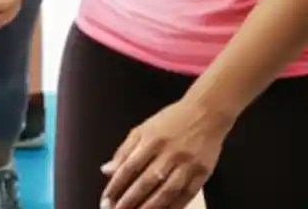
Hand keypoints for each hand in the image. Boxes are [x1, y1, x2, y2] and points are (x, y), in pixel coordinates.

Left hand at [100, 100, 230, 208]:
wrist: (207, 113)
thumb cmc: (171, 121)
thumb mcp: (143, 129)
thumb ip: (124, 150)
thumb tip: (107, 170)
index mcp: (151, 140)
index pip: (129, 167)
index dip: (116, 185)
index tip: (106, 199)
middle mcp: (169, 154)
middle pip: (147, 181)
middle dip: (130, 200)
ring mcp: (188, 165)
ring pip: (167, 192)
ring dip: (151, 207)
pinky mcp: (203, 173)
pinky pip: (187, 195)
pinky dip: (174, 207)